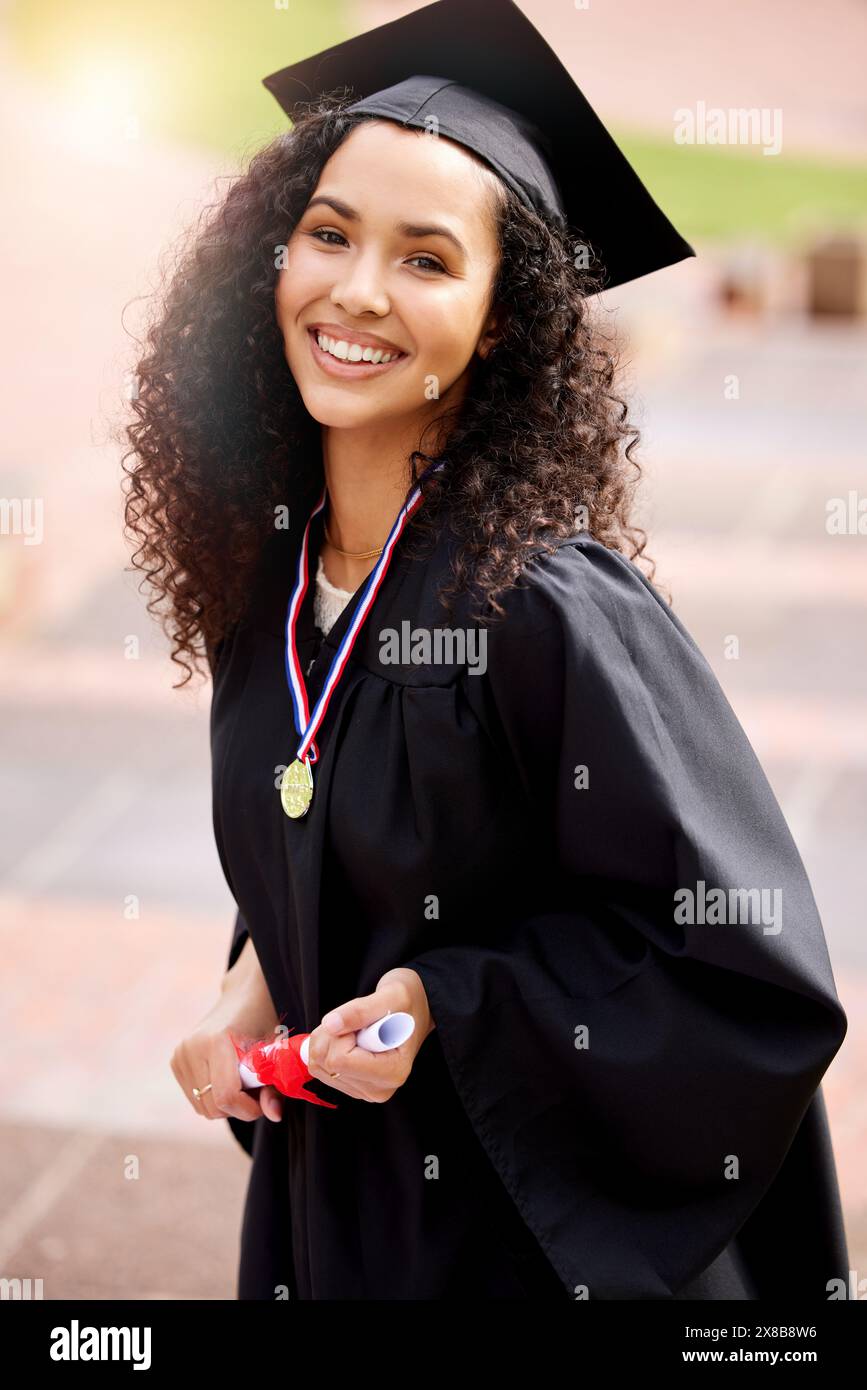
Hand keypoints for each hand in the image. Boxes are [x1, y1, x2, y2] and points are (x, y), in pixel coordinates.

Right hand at [170, 987, 284, 1125]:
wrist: (243, 1000)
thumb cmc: (264, 1022)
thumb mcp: (275, 1052)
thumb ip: (275, 1086)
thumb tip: (275, 1115)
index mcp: (215, 1041)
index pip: (225, 1096)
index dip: (247, 1109)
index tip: (264, 1101)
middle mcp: (191, 1049)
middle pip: (213, 1107)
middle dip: (239, 1108)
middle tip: (256, 1090)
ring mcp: (179, 1056)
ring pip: (203, 1107)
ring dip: (226, 1105)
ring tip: (242, 1082)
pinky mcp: (176, 1062)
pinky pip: (196, 1099)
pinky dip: (214, 1098)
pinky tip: (227, 1079)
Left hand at [305, 968, 434, 1102]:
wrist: (416, 1009)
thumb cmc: (408, 1001)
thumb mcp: (392, 995)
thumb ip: (360, 1010)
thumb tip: (330, 1024)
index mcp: (393, 1072)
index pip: (339, 1060)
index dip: (341, 1033)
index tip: (361, 1021)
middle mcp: (379, 1089)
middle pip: (325, 1063)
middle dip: (332, 1034)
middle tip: (357, 1021)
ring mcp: (364, 1090)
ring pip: (318, 1066)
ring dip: (328, 1039)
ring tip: (356, 1029)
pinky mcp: (352, 1086)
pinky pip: (319, 1067)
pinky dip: (327, 1046)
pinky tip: (350, 1039)